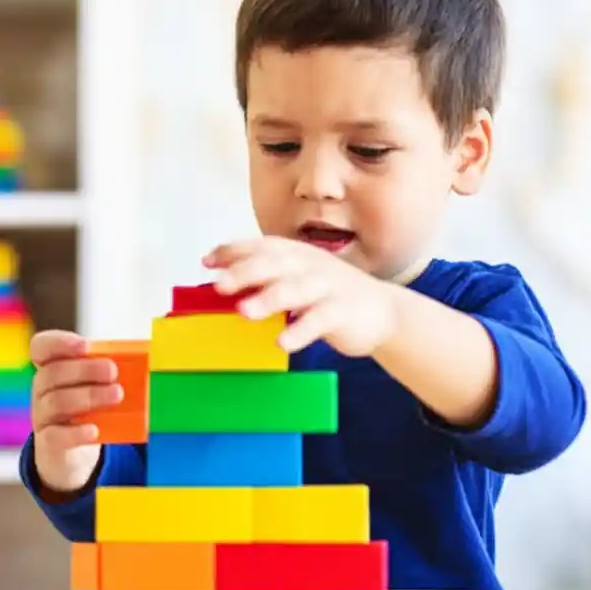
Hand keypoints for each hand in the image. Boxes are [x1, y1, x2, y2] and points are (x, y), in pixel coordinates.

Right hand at [29, 330, 121, 491]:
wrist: (73, 452)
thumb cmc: (88, 409)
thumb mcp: (96, 387)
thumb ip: (109, 372)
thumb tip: (143, 358)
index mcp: (51, 368)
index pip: (41, 347)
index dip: (59, 343)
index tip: (85, 346)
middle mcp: (41, 390)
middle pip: (52, 373)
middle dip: (85, 369)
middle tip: (113, 372)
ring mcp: (42, 416)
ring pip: (56, 402)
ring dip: (88, 396)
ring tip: (117, 395)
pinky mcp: (48, 442)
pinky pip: (55, 436)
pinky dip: (76, 433)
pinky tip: (94, 430)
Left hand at [204, 236, 398, 356]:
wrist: (383, 312)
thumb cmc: (328, 296)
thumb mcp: (298, 279)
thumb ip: (266, 278)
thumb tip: (221, 281)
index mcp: (295, 255)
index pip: (261, 247)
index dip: (234, 251)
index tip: (207, 261)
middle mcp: (309, 266)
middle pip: (275, 264)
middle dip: (246, 272)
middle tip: (220, 284)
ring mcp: (327, 288)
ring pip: (296, 290)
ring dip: (269, 299)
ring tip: (244, 311)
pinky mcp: (342, 312)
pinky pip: (319, 321)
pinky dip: (300, 331)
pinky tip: (282, 342)